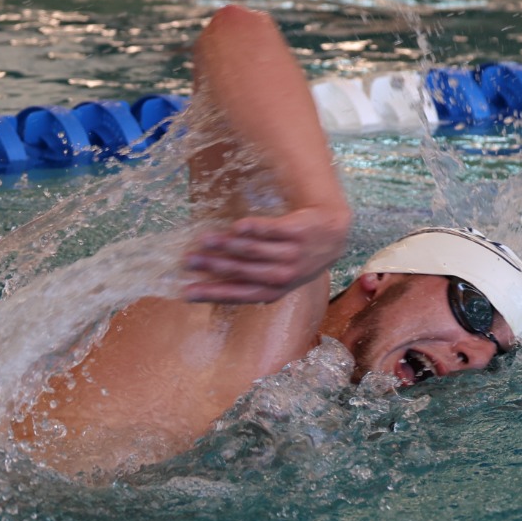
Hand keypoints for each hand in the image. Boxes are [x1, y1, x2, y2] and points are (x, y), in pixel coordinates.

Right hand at [182, 205, 350, 303]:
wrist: (333, 234)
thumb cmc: (297, 258)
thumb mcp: (278, 277)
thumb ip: (251, 281)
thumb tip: (209, 285)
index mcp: (275, 290)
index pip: (240, 294)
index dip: (214, 294)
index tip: (187, 292)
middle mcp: (284, 275)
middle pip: (244, 271)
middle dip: (214, 267)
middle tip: (188, 261)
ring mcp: (293, 253)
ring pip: (256, 250)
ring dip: (228, 246)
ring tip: (203, 240)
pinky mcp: (299, 232)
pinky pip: (274, 230)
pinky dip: (255, 229)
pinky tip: (237, 226)